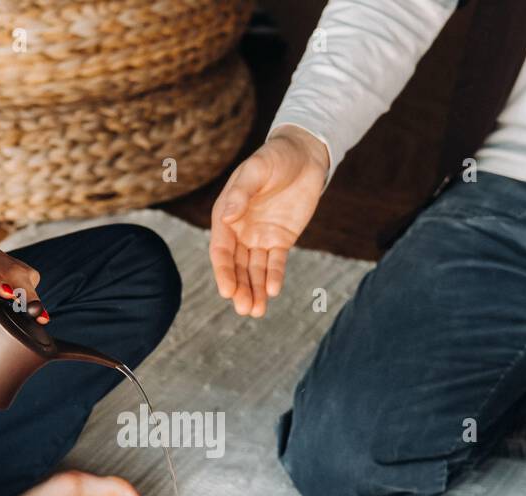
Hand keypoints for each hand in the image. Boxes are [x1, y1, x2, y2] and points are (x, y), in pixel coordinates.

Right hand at [209, 125, 328, 317]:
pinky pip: (275, 263)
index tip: (227, 291)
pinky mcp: (281, 240)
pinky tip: (273, 292)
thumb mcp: (257, 170)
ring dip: (254, 290)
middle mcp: (240, 230)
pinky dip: (273, 277)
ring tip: (256, 311)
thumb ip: (241, 192)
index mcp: (226, 215)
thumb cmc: (275, 157)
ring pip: (254, 270)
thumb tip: (228, 215)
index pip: (221, 250)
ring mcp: (260, 237)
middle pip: (236, 266)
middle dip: (239, 288)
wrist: (304, 155)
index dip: (223, 272)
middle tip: (244, 309)